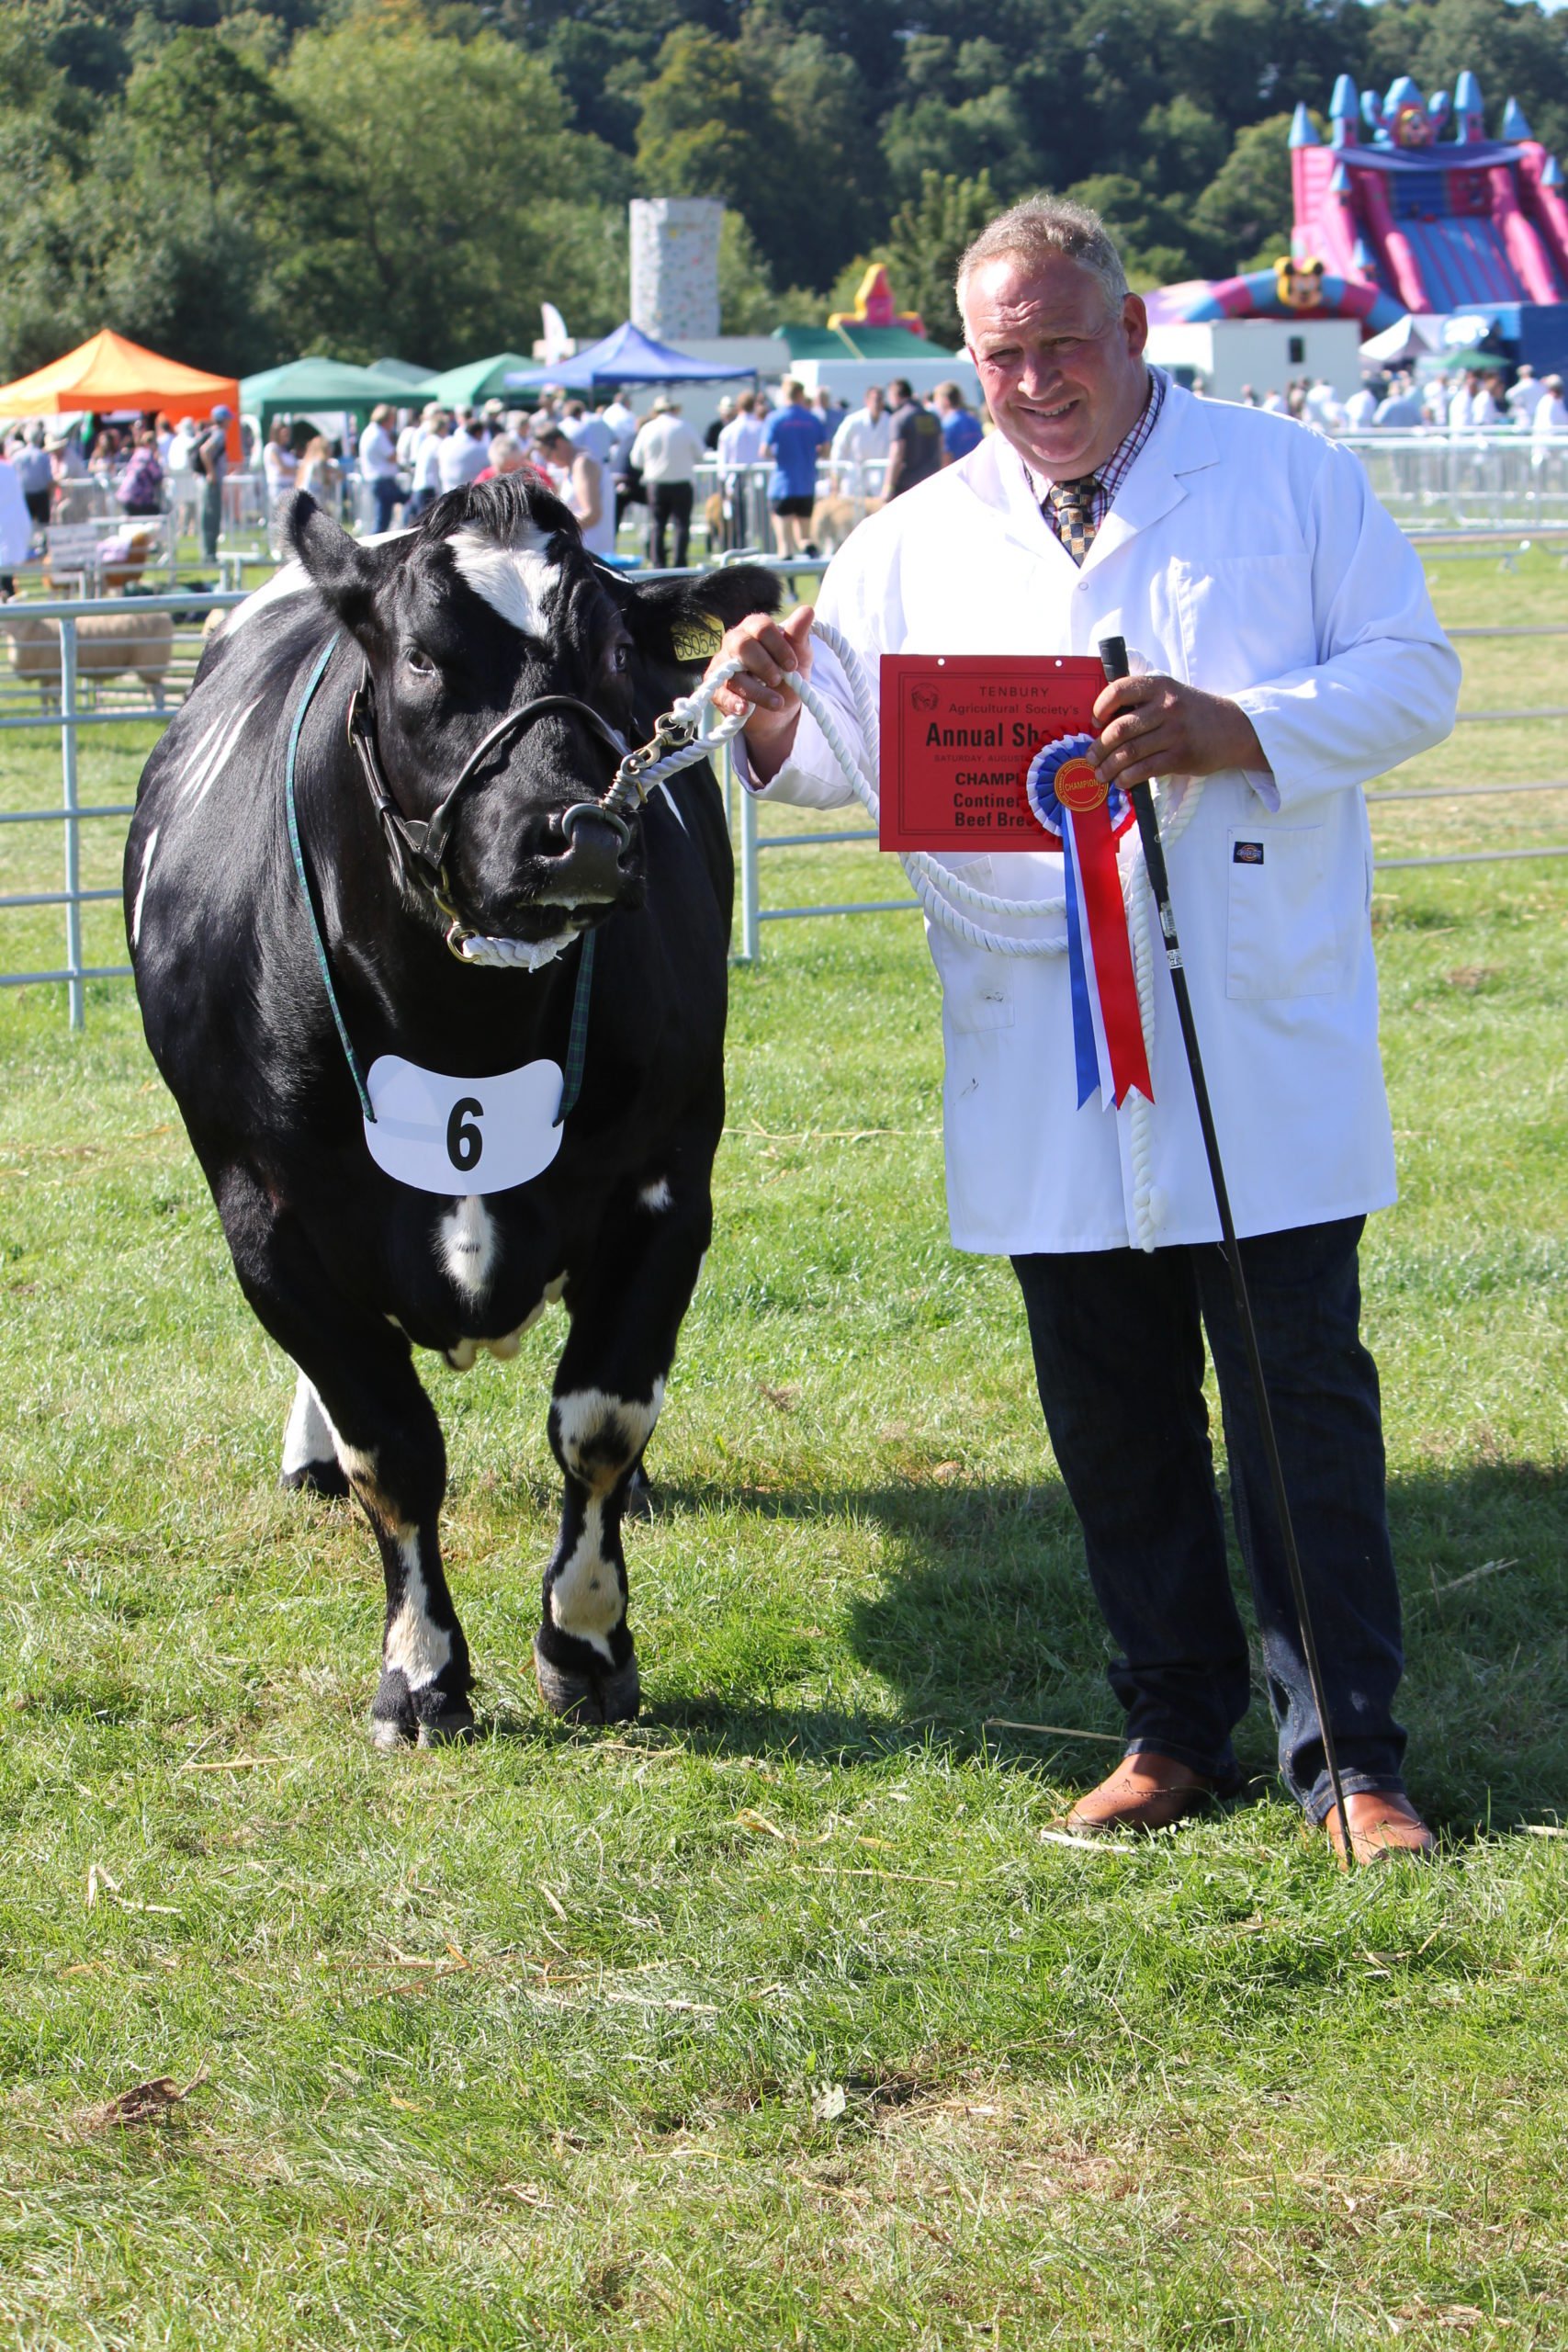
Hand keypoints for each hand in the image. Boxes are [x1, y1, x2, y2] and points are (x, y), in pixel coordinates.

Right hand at [706, 603, 814, 780]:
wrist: (778, 710)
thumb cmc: (787, 676)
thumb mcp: (799, 657)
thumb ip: (799, 635)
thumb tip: (807, 610)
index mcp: (754, 628)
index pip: (761, 626)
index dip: (778, 645)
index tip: (792, 665)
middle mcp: (734, 641)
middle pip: (742, 645)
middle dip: (763, 664)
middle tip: (778, 680)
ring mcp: (722, 665)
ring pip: (732, 673)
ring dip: (757, 690)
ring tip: (777, 703)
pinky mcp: (715, 688)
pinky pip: (719, 692)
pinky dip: (735, 702)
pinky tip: (747, 709)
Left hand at [1090, 673, 1268, 790]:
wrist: (1232, 728)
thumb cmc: (1192, 713)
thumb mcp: (1170, 695)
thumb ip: (1143, 703)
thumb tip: (1104, 726)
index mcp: (1159, 686)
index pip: (1120, 690)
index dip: (1101, 706)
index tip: (1095, 721)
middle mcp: (1167, 707)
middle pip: (1120, 728)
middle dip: (1099, 747)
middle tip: (1091, 758)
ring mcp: (1175, 732)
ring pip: (1129, 752)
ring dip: (1109, 767)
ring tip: (1100, 774)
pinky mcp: (1181, 756)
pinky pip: (1145, 769)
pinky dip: (1127, 778)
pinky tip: (1121, 781)